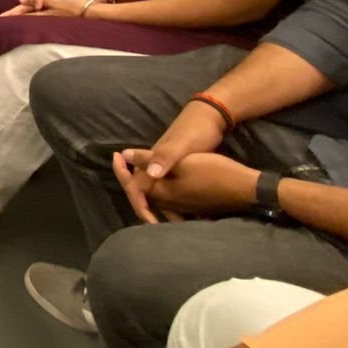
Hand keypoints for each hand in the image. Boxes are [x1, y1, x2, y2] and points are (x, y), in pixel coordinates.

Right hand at [116, 100, 233, 222]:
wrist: (211, 118)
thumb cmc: (196, 132)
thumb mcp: (181, 146)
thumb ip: (163, 158)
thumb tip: (149, 174)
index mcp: (153, 161)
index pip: (136, 185)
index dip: (138, 203)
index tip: (149, 222)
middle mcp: (156, 166)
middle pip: (143, 191)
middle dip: (147, 210)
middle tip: (158, 229)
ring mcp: (168, 168)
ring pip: (156, 192)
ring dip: (161, 210)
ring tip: (173, 227)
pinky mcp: (180, 170)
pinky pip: (171, 191)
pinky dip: (175, 204)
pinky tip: (189, 215)